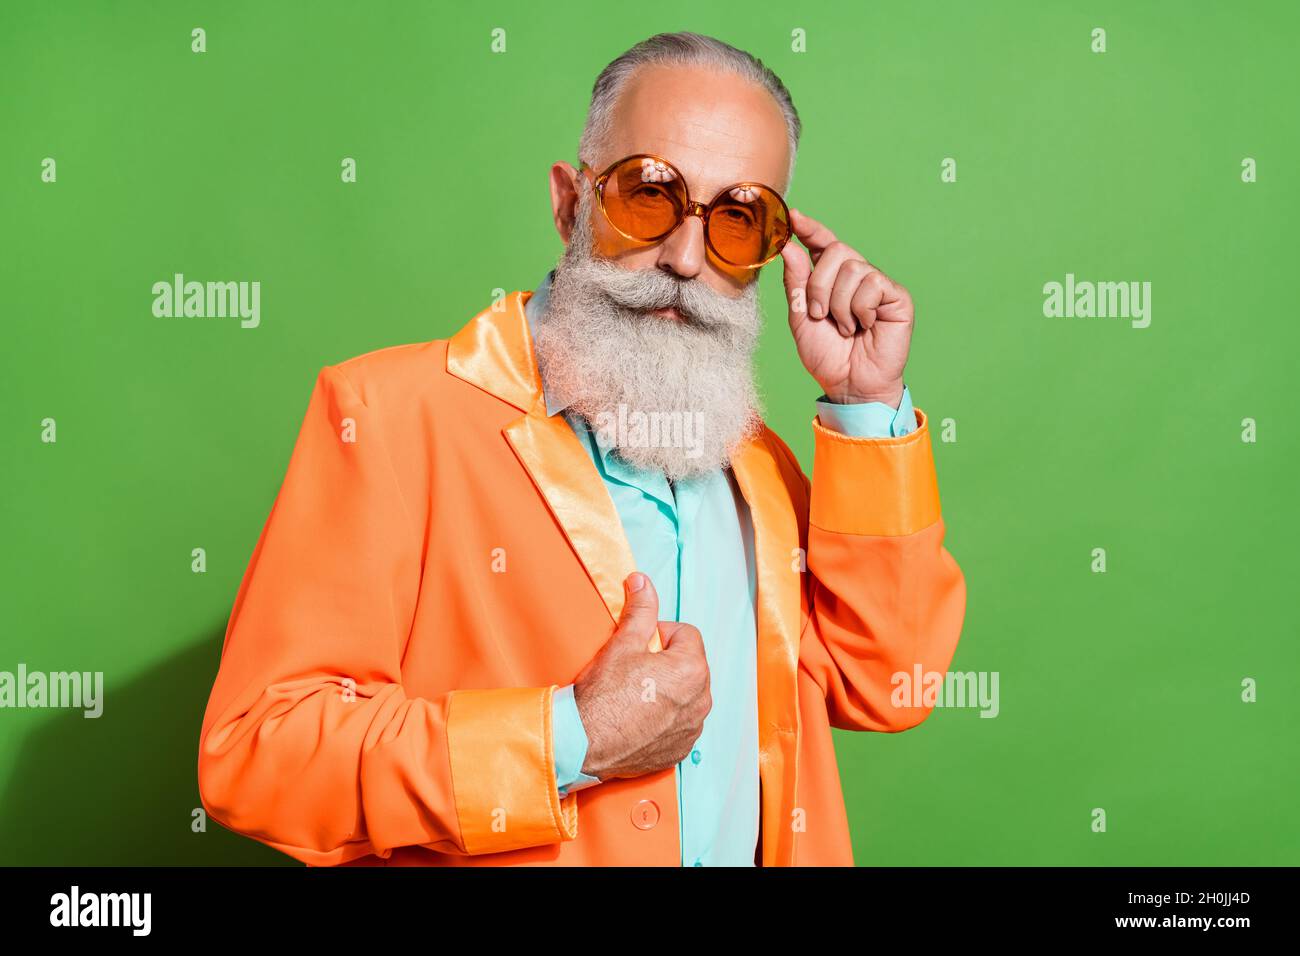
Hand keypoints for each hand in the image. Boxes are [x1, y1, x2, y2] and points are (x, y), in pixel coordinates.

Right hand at [572, 573, 711, 779]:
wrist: (583, 742)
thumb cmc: (603, 694)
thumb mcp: (622, 643)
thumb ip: (641, 609)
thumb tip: (642, 582)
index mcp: (692, 668)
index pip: (686, 634)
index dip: (659, 634)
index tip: (639, 646)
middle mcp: (701, 700)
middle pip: (688, 665)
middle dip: (666, 662)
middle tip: (634, 669)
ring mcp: (692, 728)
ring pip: (686, 695)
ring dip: (668, 690)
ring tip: (635, 694)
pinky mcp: (680, 749)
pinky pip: (680, 724)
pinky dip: (664, 718)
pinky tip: (639, 717)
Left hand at [779, 208, 913, 405]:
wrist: (848, 384)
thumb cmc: (826, 355)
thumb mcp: (800, 317)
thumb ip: (796, 281)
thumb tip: (788, 245)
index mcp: (831, 278)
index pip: (822, 242)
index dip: (809, 228)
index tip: (793, 217)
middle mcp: (856, 276)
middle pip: (836, 249)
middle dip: (819, 285)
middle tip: (821, 315)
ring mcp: (877, 284)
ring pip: (853, 268)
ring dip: (839, 304)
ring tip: (845, 327)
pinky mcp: (896, 296)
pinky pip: (872, 284)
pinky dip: (860, 309)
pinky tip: (863, 326)